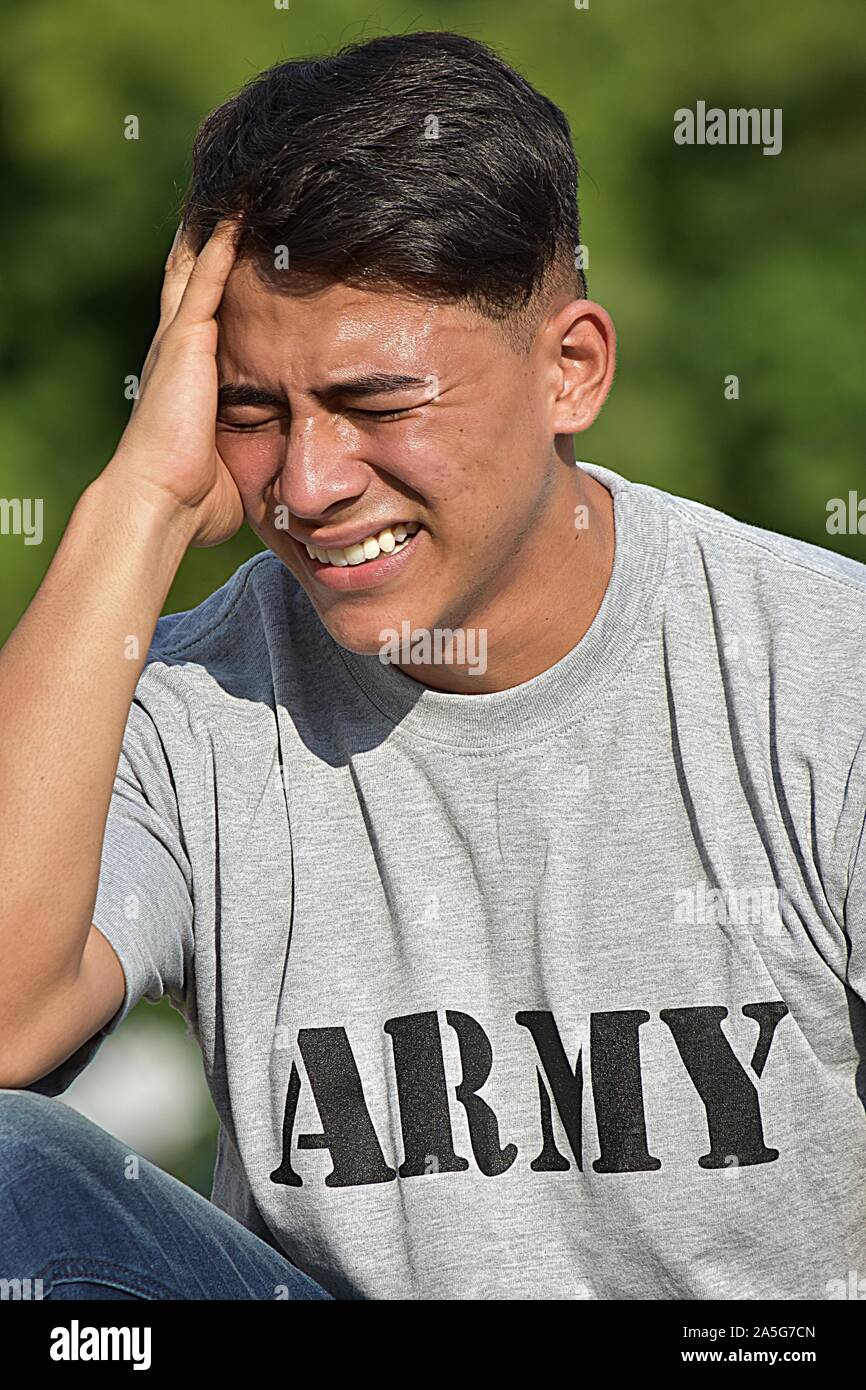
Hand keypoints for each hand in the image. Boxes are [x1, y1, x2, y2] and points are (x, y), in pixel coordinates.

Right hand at [103, 217, 245, 547]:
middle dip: (207, 240)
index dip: (212, 283)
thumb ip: (248, 461)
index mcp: (185, 379)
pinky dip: (222, 242)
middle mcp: (177, 351)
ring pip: (199, 266)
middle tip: (228, 198)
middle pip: (193, 279)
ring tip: (239, 188)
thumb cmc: (192, 503)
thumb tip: (277, 488)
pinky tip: (240, 211)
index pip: (202, 318)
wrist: (159, 501)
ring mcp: (179, 341)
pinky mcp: (186, 340)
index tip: (229, 253)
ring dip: (216, 228)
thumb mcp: (228, 470)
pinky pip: (209, 278)